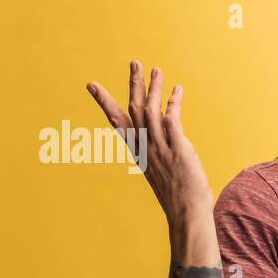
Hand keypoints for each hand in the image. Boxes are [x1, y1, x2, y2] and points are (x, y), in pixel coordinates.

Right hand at [85, 60, 212, 219]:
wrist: (186, 215)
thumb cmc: (177, 197)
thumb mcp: (161, 172)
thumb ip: (158, 152)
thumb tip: (162, 136)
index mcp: (139, 153)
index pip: (118, 122)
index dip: (105, 102)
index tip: (91, 85)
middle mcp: (146, 148)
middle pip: (134, 110)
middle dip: (134, 84)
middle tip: (135, 62)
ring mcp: (161, 149)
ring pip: (151, 111)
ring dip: (153, 88)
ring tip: (157, 70)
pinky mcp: (179, 151)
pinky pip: (172, 121)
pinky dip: (173, 104)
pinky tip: (177, 91)